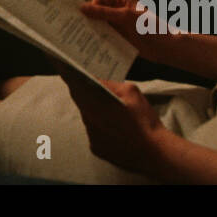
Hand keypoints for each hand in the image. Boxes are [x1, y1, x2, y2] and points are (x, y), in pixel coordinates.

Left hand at [54, 63, 170, 174]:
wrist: (155, 153)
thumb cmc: (144, 120)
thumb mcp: (131, 92)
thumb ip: (111, 83)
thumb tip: (98, 77)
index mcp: (94, 104)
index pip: (74, 85)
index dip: (68, 74)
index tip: (61, 63)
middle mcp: (88, 121)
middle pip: (81, 101)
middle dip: (83, 90)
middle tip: (87, 81)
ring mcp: (91, 137)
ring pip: (88, 117)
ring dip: (93, 109)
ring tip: (107, 105)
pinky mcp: (97, 149)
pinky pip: (94, 132)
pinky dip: (99, 125)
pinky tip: (113, 124)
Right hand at [78, 0, 168, 58]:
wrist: (164, 47)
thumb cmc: (148, 27)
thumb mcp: (124, 17)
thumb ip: (103, 12)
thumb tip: (82, 8)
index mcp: (121, 1)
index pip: (99, 1)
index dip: (89, 7)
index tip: (77, 16)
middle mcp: (118, 12)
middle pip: (98, 13)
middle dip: (88, 19)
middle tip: (73, 26)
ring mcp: (119, 26)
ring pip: (100, 26)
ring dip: (92, 31)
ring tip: (78, 37)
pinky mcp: (120, 38)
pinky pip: (105, 37)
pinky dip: (98, 40)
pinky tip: (89, 45)